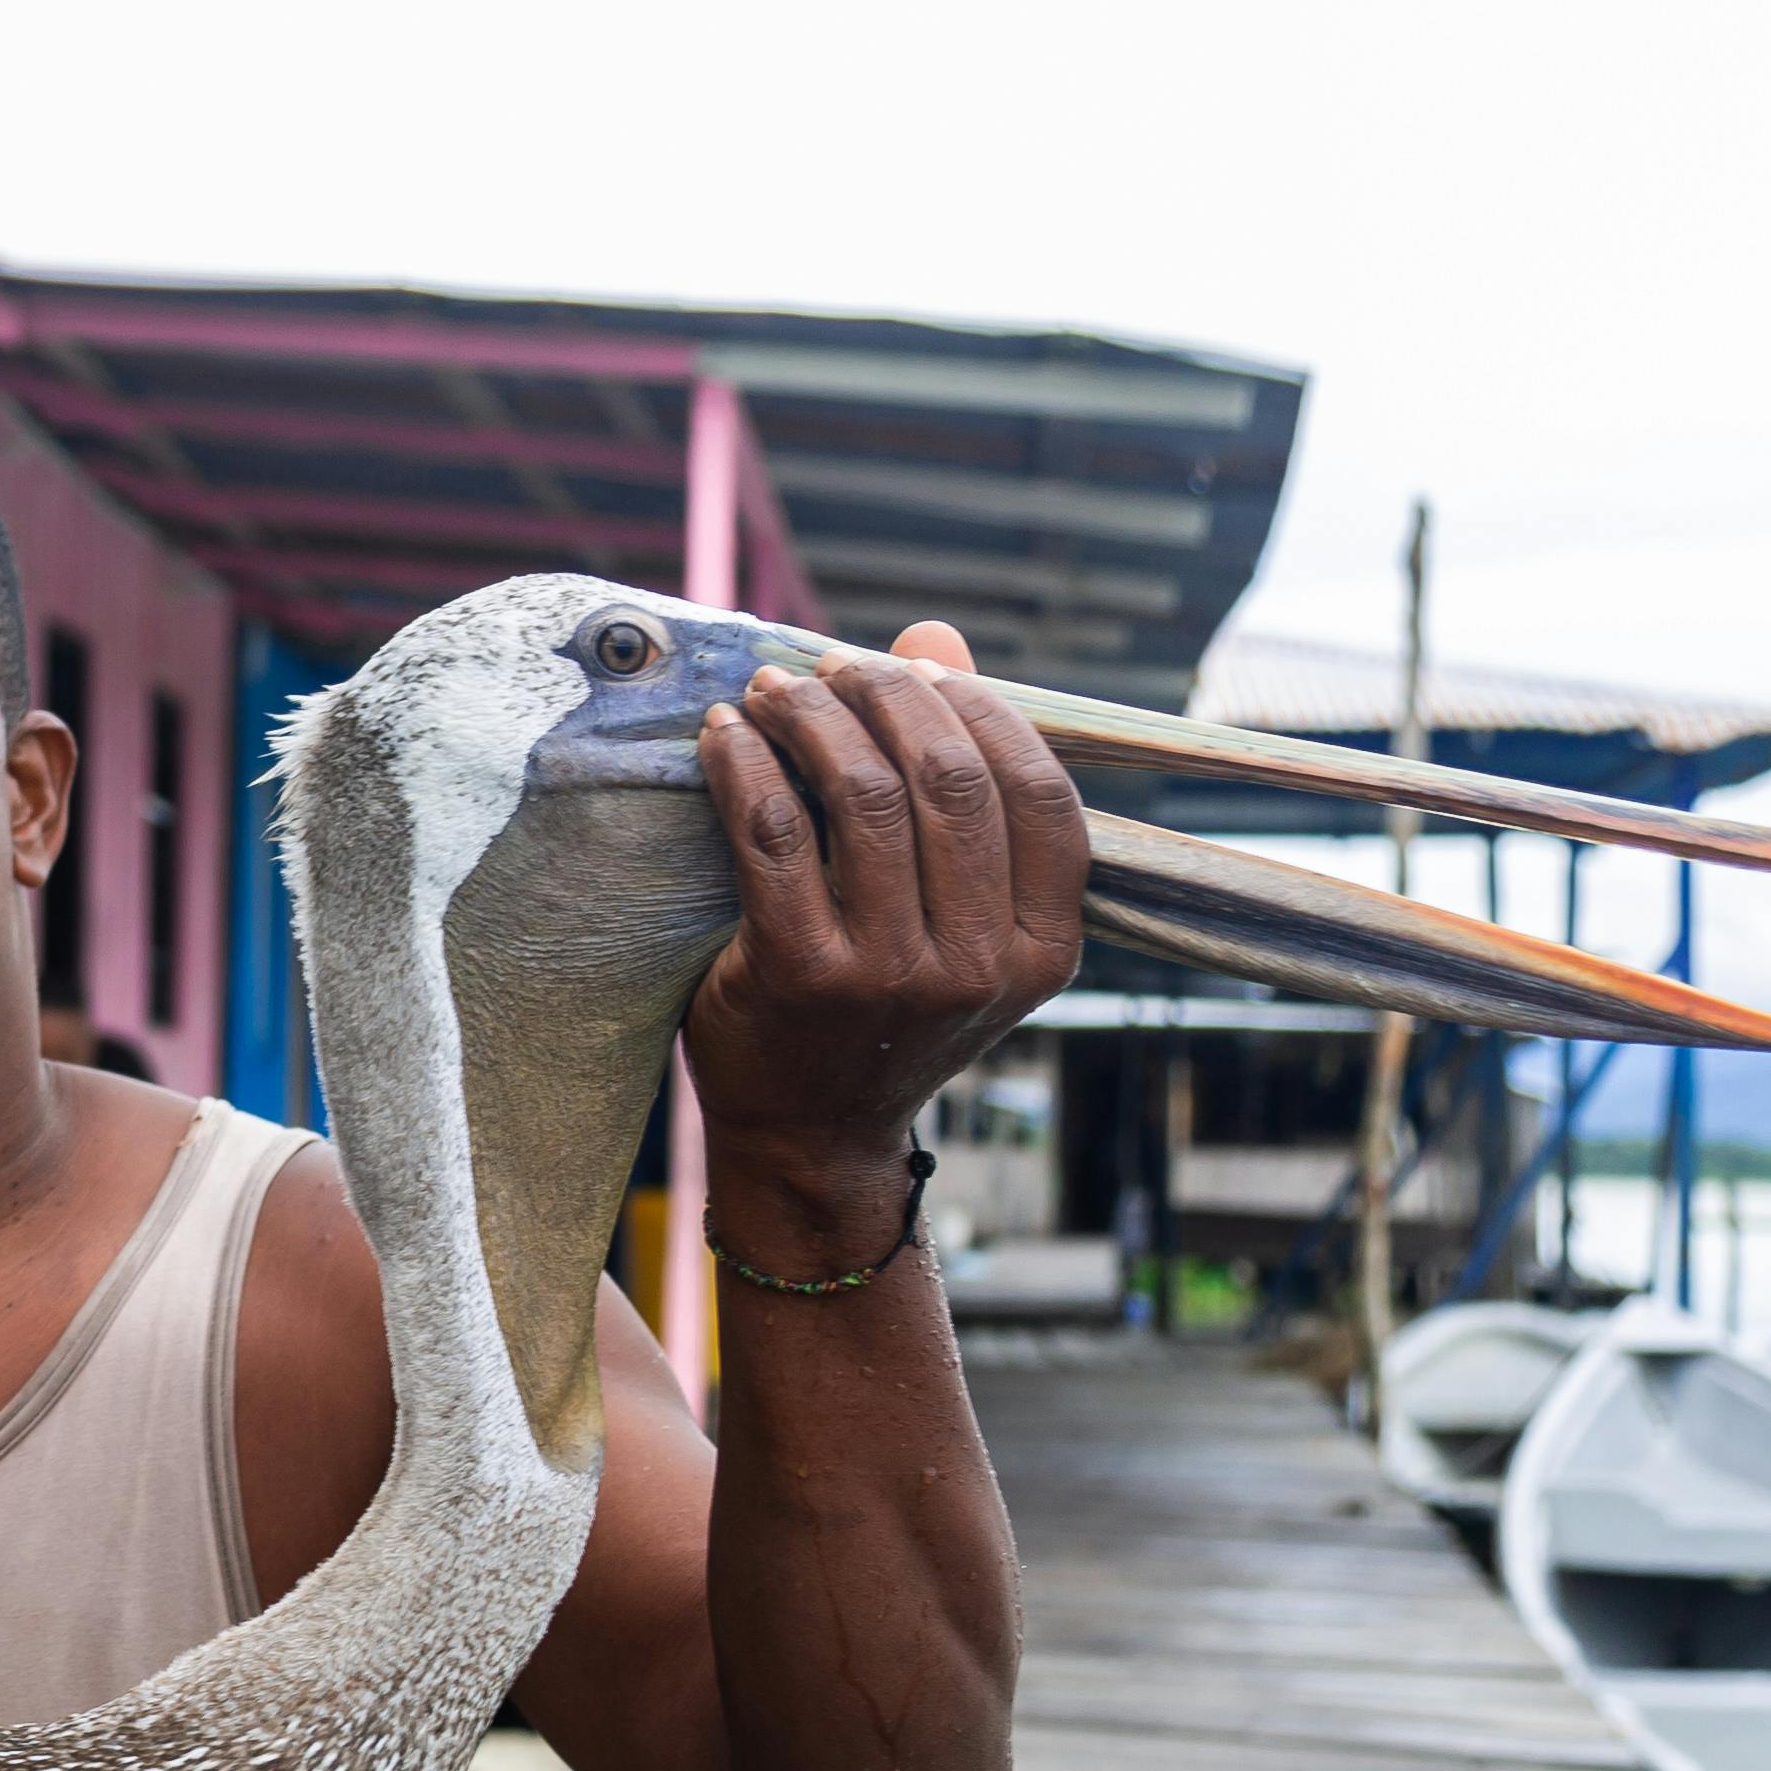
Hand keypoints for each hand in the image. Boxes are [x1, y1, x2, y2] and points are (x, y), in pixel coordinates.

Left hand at [683, 620, 1084, 1272]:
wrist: (812, 1132)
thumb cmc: (883, 1002)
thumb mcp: (954, 913)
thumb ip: (958, 778)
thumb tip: (934, 637)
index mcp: (1045, 946)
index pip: (1040, 791)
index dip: (978, 708)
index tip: (916, 671)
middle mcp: (981, 963)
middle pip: (949, 779)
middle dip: (885, 696)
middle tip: (830, 668)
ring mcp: (892, 974)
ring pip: (861, 794)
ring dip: (806, 717)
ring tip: (769, 692)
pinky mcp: (800, 973)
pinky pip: (774, 832)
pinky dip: (745, 764)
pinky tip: (724, 736)